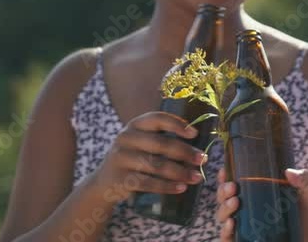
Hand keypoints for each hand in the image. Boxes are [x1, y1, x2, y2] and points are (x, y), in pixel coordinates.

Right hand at [87, 111, 207, 202]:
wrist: (104, 182)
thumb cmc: (133, 159)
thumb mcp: (142, 142)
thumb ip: (163, 139)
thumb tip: (198, 145)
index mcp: (135, 125)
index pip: (158, 119)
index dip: (178, 125)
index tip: (195, 134)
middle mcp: (126, 138)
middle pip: (161, 144)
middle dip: (185, 152)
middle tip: (203, 160)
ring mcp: (121, 158)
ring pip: (157, 165)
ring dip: (180, 172)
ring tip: (196, 178)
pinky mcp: (119, 179)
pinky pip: (148, 183)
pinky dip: (167, 187)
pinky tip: (181, 188)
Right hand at [216, 166, 307, 241]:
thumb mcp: (307, 195)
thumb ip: (303, 180)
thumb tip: (289, 172)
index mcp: (256, 194)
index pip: (234, 183)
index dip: (225, 176)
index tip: (225, 170)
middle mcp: (247, 209)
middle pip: (224, 198)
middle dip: (223, 191)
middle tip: (232, 187)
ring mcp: (245, 226)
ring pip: (223, 216)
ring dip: (224, 208)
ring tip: (235, 201)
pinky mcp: (245, 241)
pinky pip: (227, 238)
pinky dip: (225, 231)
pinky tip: (231, 223)